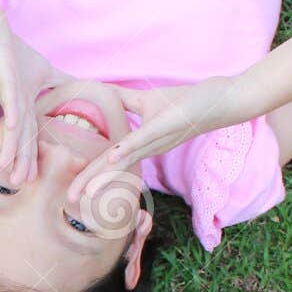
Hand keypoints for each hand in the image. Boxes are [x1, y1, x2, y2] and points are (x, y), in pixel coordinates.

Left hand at [0, 2, 66, 184]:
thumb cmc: (13, 51)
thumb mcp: (44, 71)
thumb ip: (62, 83)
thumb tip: (85, 88)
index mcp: (23, 105)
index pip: (29, 134)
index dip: (30, 156)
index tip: (31, 179)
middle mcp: (13, 103)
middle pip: (19, 136)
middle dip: (19, 160)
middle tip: (19, 184)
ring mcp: (8, 91)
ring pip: (12, 124)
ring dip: (11, 146)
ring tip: (8, 168)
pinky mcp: (4, 76)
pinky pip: (9, 97)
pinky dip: (12, 112)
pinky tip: (13, 128)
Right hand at [67, 77, 244, 206]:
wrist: (223, 101)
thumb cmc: (188, 102)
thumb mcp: (147, 100)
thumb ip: (121, 100)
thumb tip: (96, 91)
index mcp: (141, 145)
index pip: (108, 162)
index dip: (88, 175)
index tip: (70, 192)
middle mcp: (148, 148)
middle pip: (113, 168)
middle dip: (89, 183)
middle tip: (68, 200)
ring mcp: (158, 138)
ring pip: (125, 159)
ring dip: (103, 175)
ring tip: (84, 192)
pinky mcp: (168, 125)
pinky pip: (143, 137)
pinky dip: (126, 147)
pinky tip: (110, 157)